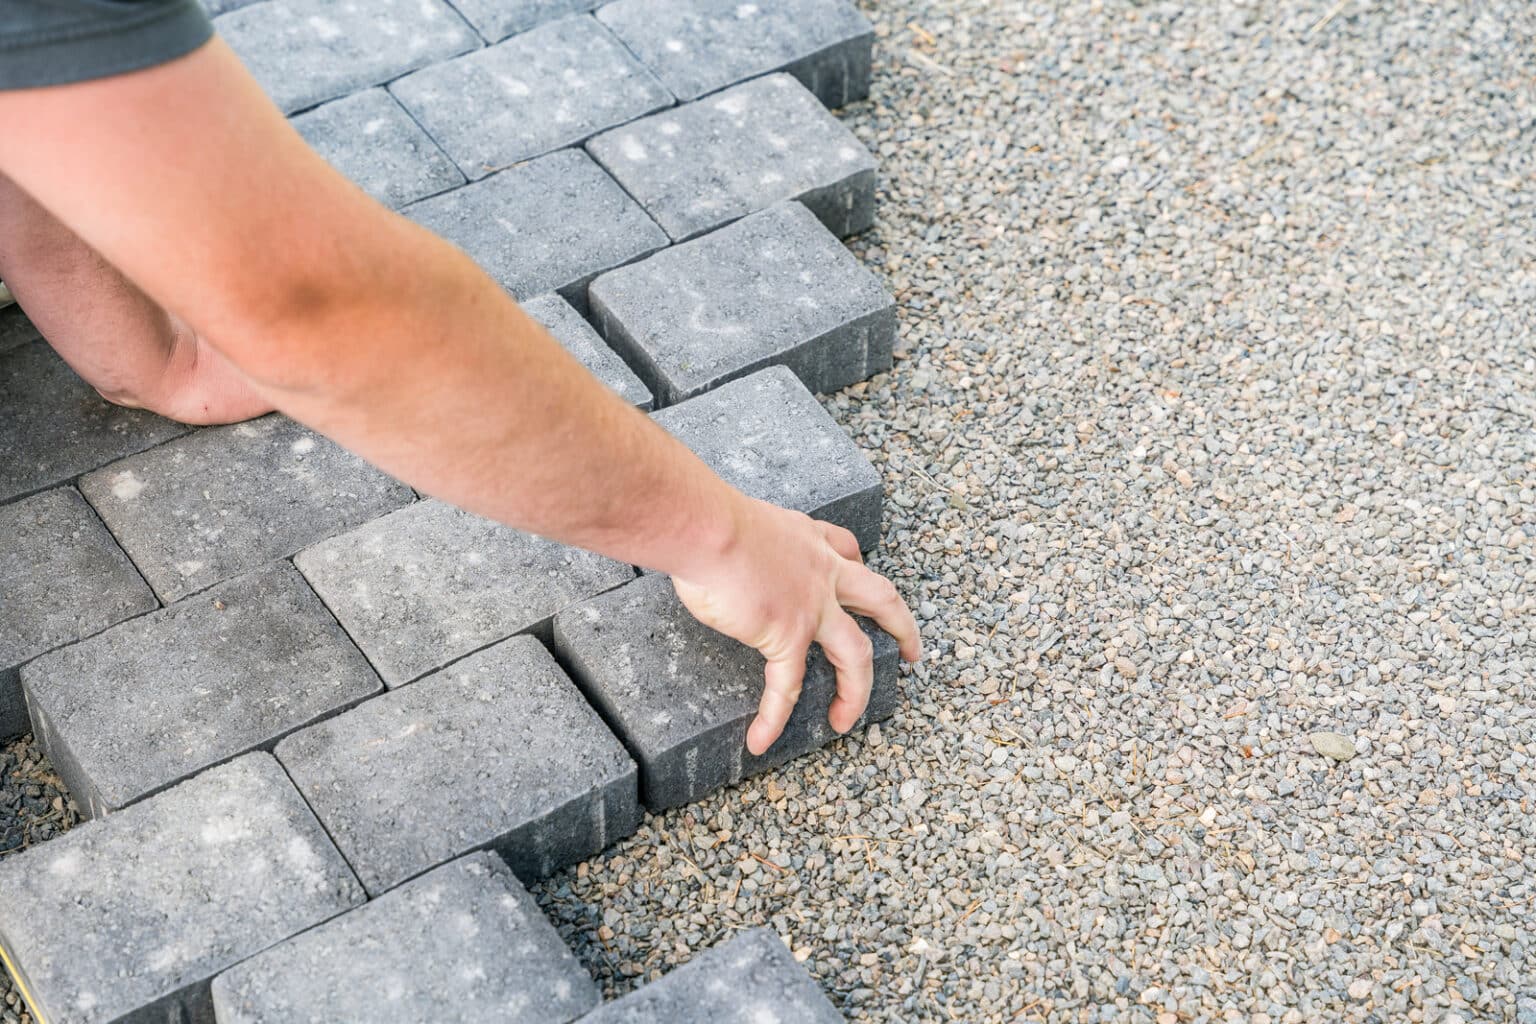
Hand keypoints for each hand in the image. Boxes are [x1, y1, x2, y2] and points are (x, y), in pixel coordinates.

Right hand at [671, 497, 921, 755]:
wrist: (707, 527)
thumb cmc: (709, 519)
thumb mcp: (743, 521)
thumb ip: (748, 546)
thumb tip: (722, 561)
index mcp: (808, 540)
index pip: (847, 551)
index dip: (857, 568)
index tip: (856, 576)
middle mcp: (821, 572)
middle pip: (880, 599)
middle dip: (901, 626)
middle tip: (911, 652)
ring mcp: (811, 607)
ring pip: (855, 654)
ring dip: (857, 690)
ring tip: (847, 719)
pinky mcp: (786, 635)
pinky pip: (786, 686)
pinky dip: (773, 716)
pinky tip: (760, 740)